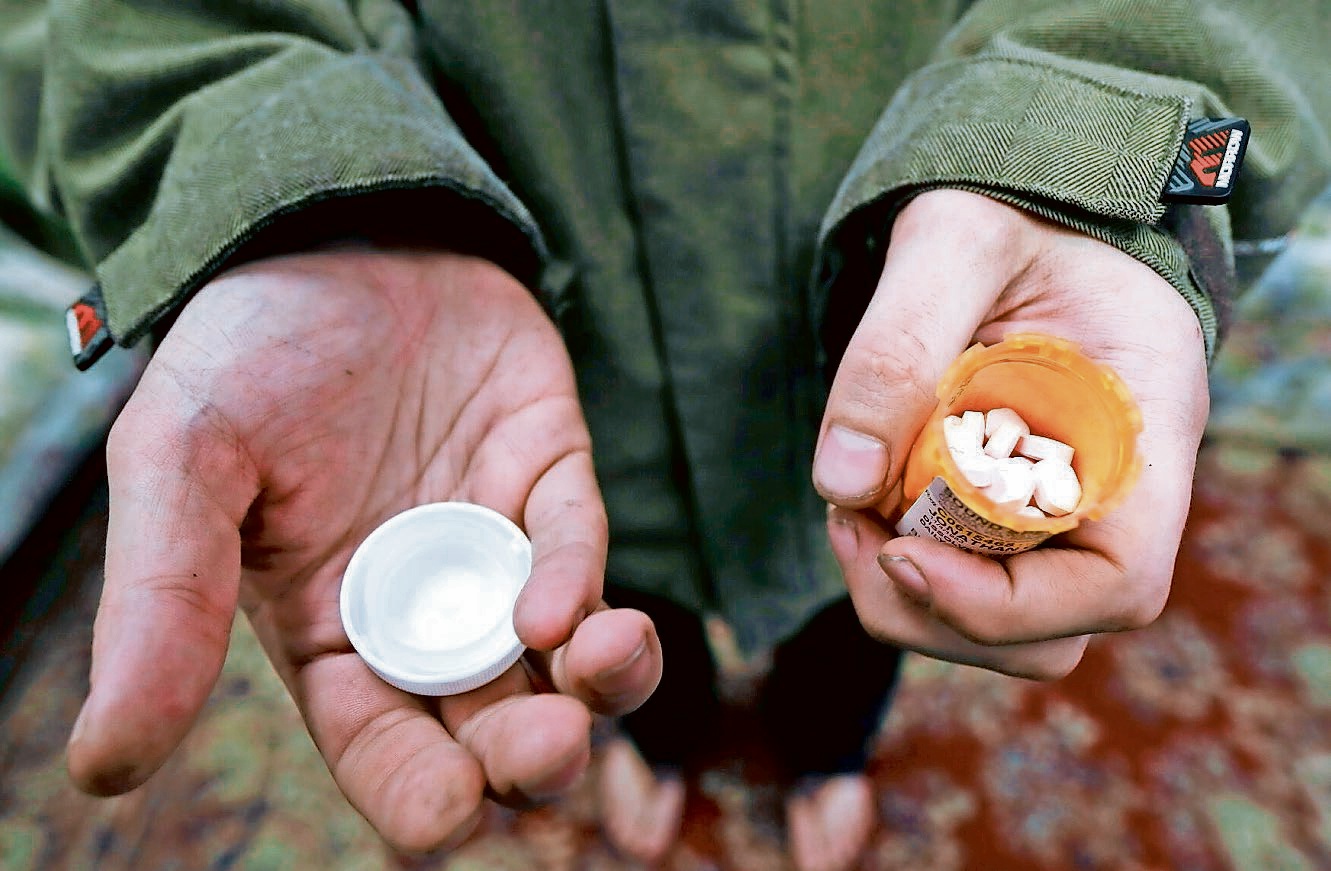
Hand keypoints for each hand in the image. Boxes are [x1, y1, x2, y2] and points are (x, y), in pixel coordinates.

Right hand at [69, 248, 661, 850]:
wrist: (322, 231)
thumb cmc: (245, 353)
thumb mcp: (181, 463)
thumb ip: (161, 603)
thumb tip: (104, 761)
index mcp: (334, 633)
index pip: (384, 750)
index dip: (419, 796)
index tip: (446, 815)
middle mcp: (427, 609)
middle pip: (495, 724)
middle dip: (530, 756)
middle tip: (545, 753)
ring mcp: (497, 544)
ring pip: (567, 657)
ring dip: (598, 688)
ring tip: (594, 680)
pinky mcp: (549, 474)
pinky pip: (578, 545)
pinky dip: (577, 578)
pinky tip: (563, 604)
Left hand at [812, 189, 1207, 679]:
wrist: (1031, 203)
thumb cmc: (1014, 205)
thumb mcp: (954, 240)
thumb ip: (897, 346)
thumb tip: (843, 482)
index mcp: (1143, 425)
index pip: (1116, 581)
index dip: (1006, 606)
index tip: (901, 555)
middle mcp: (1119, 491)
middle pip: (1048, 631)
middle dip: (932, 608)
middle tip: (850, 524)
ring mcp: (1068, 512)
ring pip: (1003, 627)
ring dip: (908, 596)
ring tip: (850, 510)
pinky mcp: (1016, 514)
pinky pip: (968, 581)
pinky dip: (901, 567)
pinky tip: (859, 499)